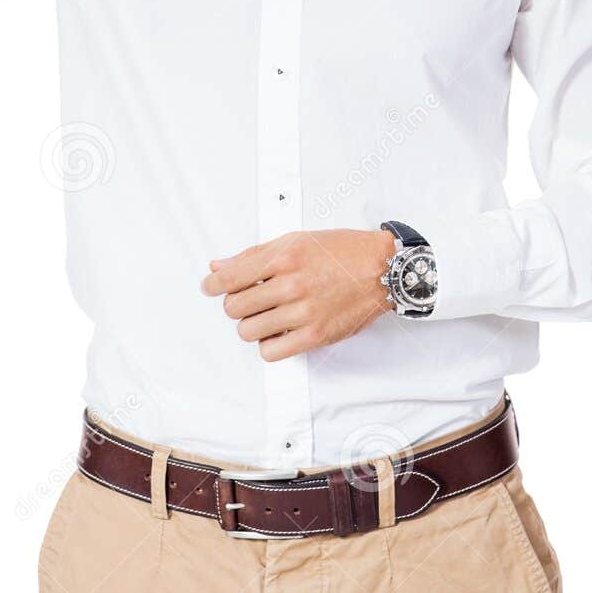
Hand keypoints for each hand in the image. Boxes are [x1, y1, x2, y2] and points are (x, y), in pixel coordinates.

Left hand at [200, 229, 396, 361]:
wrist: (382, 269)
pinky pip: (271, 352)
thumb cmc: (342, 252)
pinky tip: (277, 332)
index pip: (230, 278)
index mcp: (284, 258)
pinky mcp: (315, 335)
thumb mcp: (295, 240)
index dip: (212, 285)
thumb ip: (254, 255)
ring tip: (264, 316)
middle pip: (234, 307)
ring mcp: (303, 312)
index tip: (209, 288)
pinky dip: (268, 344)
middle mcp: (291, 285)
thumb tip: (219, 266)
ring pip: (248, 331)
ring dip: (250, 325)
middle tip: (246, 300)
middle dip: (235, 304)